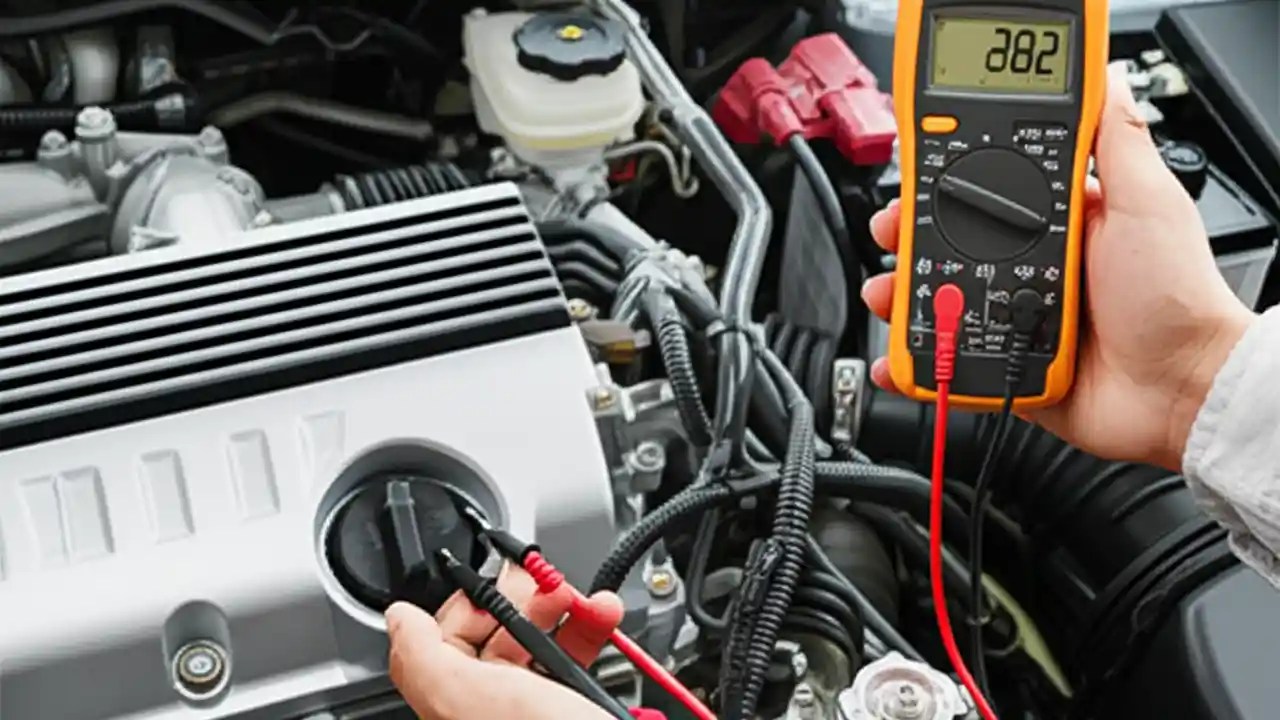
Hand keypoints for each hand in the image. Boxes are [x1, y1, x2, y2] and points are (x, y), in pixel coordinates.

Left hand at [386, 564, 623, 719]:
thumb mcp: (471, 701)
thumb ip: (423, 658)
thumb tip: (398, 619)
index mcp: (457, 714)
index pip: (439, 647)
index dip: (465, 607)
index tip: (493, 585)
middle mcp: (495, 716)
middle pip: (494, 642)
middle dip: (524, 601)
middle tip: (546, 584)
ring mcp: (540, 715)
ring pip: (543, 646)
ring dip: (569, 611)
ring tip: (587, 601)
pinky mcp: (581, 713)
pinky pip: (581, 662)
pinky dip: (595, 631)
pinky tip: (604, 618)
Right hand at [862, 62, 1255, 470]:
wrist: (1180, 389)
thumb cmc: (1174, 297)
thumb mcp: (1148, 202)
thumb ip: (1117, 143)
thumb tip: (1105, 84)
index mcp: (1061, 227)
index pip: (988, 195)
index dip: (946, 186)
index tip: (917, 181)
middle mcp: (1035, 271)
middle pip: (952, 249)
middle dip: (910, 240)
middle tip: (891, 235)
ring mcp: (1018, 318)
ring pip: (943, 303)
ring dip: (905, 298)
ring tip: (888, 294)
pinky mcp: (1008, 366)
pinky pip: (952, 363)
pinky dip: (920, 364)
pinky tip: (902, 357)